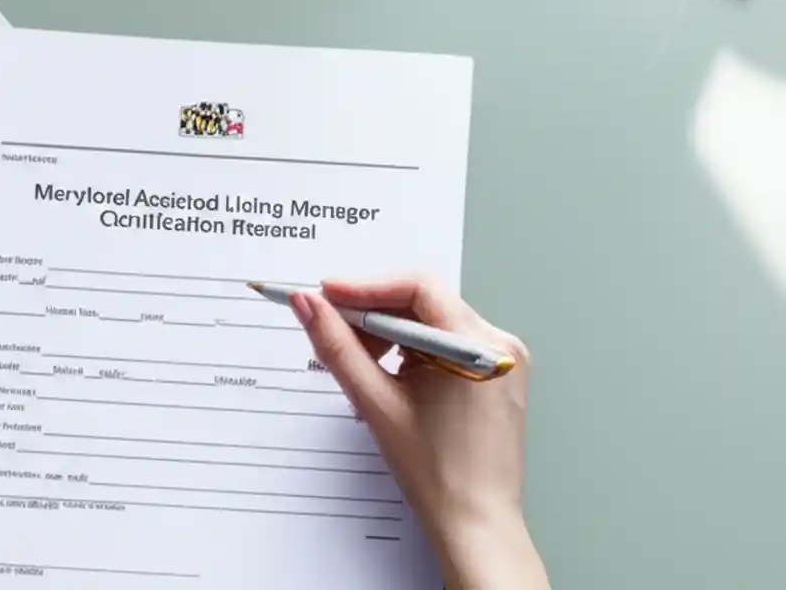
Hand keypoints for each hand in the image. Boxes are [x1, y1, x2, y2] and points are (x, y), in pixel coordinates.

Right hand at [289, 277, 548, 589]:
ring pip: (433, 321)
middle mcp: (499, 344)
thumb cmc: (437, 474)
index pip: (417, 287)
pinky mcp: (494, 374)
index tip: (327, 294)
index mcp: (478, 346)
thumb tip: (309, 305)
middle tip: (333, 329)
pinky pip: (446, 342)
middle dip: (374, 313)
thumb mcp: (376, 402)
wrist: (475, 523)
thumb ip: (336, 347)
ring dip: (391, 332)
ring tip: (362, 363)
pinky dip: (413, 349)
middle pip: (425, 301)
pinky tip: (390, 372)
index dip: (365, 286)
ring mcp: (500, 359)